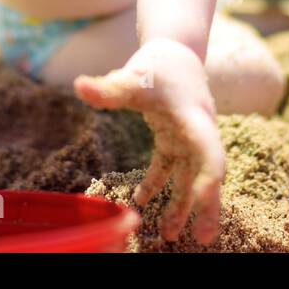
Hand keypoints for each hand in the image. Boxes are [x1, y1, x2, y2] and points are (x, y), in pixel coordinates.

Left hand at [74, 39, 224, 244]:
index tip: (202, 199)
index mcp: (194, 117)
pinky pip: (170, 168)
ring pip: (190, 176)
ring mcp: (188, 137)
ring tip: (168, 235)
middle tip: (204, 238)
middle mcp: (198, 131)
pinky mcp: (175, 139)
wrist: (174, 49)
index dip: (209, 176)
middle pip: (208, 173)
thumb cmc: (157, 63)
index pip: (208, 150)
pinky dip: (158, 185)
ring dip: (182, 204)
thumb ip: (109, 87)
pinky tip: (140, 202)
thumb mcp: (133, 75)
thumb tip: (79, 86)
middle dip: (207, 206)